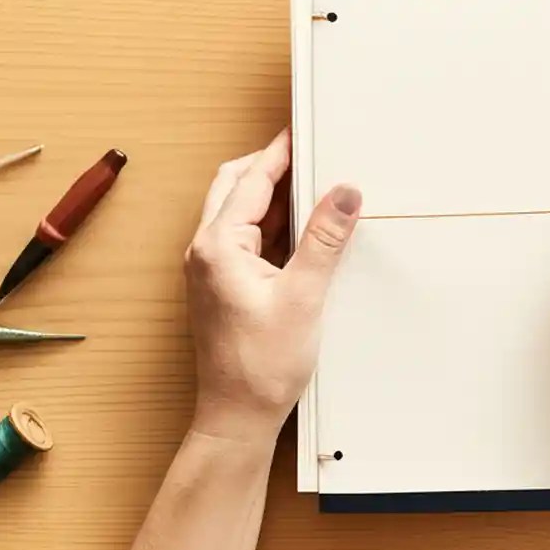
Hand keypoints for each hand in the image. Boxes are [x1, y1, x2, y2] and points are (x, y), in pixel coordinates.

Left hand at [184, 130, 361, 442]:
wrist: (237, 417)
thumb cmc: (260, 368)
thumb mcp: (304, 297)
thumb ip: (324, 240)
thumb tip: (344, 194)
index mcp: (218, 247)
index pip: (251, 181)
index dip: (280, 153)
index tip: (303, 132)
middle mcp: (205, 252)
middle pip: (235, 187)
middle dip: (271, 166)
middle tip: (309, 153)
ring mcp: (210, 269)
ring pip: (238, 212)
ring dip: (271, 195)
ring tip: (312, 187)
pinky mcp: (221, 286)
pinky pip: (243, 238)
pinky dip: (270, 224)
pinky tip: (300, 231)